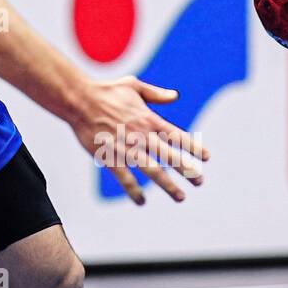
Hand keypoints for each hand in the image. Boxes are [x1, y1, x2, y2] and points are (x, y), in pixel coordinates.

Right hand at [65, 76, 208, 204]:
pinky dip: (134, 191)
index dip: (194, 148)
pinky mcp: (110, 157)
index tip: (207, 158)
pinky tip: (141, 201)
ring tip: (180, 197)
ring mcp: (127, 148)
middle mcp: (142, 136)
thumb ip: (155, 93)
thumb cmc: (105, 91)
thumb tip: (175, 96)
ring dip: (168, 185)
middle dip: (188, 170)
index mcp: (149, 119)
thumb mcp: (133, 85)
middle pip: (171, 157)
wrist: (79, 100)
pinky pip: (125, 178)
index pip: (178, 136)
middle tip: (200, 181)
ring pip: (153, 171)